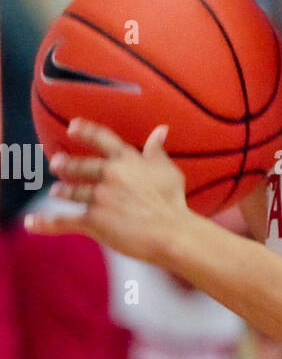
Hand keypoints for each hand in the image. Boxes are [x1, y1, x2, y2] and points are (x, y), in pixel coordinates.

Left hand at [25, 119, 188, 263]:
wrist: (171, 232)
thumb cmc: (173, 201)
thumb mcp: (168, 170)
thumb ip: (157, 150)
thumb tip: (160, 130)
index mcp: (126, 160)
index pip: (101, 139)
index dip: (85, 131)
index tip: (72, 126)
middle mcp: (109, 174)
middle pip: (80, 167)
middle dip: (66, 165)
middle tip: (56, 164)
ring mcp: (98, 198)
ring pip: (72, 192)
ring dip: (62, 191)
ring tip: (56, 191)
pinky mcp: (93, 221)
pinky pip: (64, 222)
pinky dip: (46, 223)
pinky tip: (31, 223)